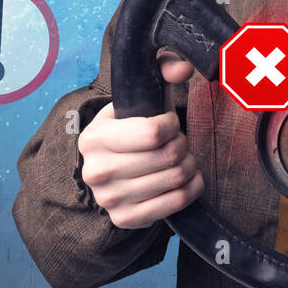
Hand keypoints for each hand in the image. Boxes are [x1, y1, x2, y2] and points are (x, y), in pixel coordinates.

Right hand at [78, 51, 204, 228]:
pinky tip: (189, 177)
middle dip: (182, 144)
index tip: (168, 123)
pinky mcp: (125, 219)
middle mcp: (96, 172)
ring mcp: (109, 199)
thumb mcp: (139, 97)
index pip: (153, 132)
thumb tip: (183, 67)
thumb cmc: (131, 128)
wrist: (112, 167)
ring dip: (189, 164)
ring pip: (175, 178)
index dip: (172, 125)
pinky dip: (193, 187)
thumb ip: (161, 69)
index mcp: (94, 138)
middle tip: (178, 142)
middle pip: (168, 156)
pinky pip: (177, 202)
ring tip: (181, 158)